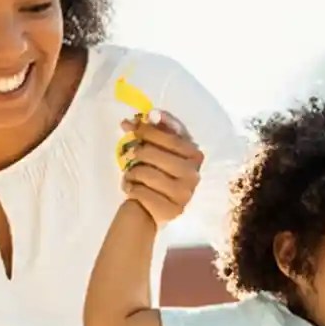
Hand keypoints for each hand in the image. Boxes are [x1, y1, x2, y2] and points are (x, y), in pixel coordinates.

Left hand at [119, 110, 203, 228]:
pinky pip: (140, 192)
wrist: (152, 210)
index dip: (148, 130)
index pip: (170, 138)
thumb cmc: (156, 175)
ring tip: (131, 176)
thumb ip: (156, 131)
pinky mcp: (171, 210)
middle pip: (153, 154)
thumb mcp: (158, 150)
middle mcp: (193, 175)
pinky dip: (130, 188)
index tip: (131, 124)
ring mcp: (184, 194)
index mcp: (195, 156)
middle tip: (131, 156)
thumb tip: (149, 115)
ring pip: (144, 173)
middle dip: (137, 153)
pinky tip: (131, 189)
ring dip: (131, 173)